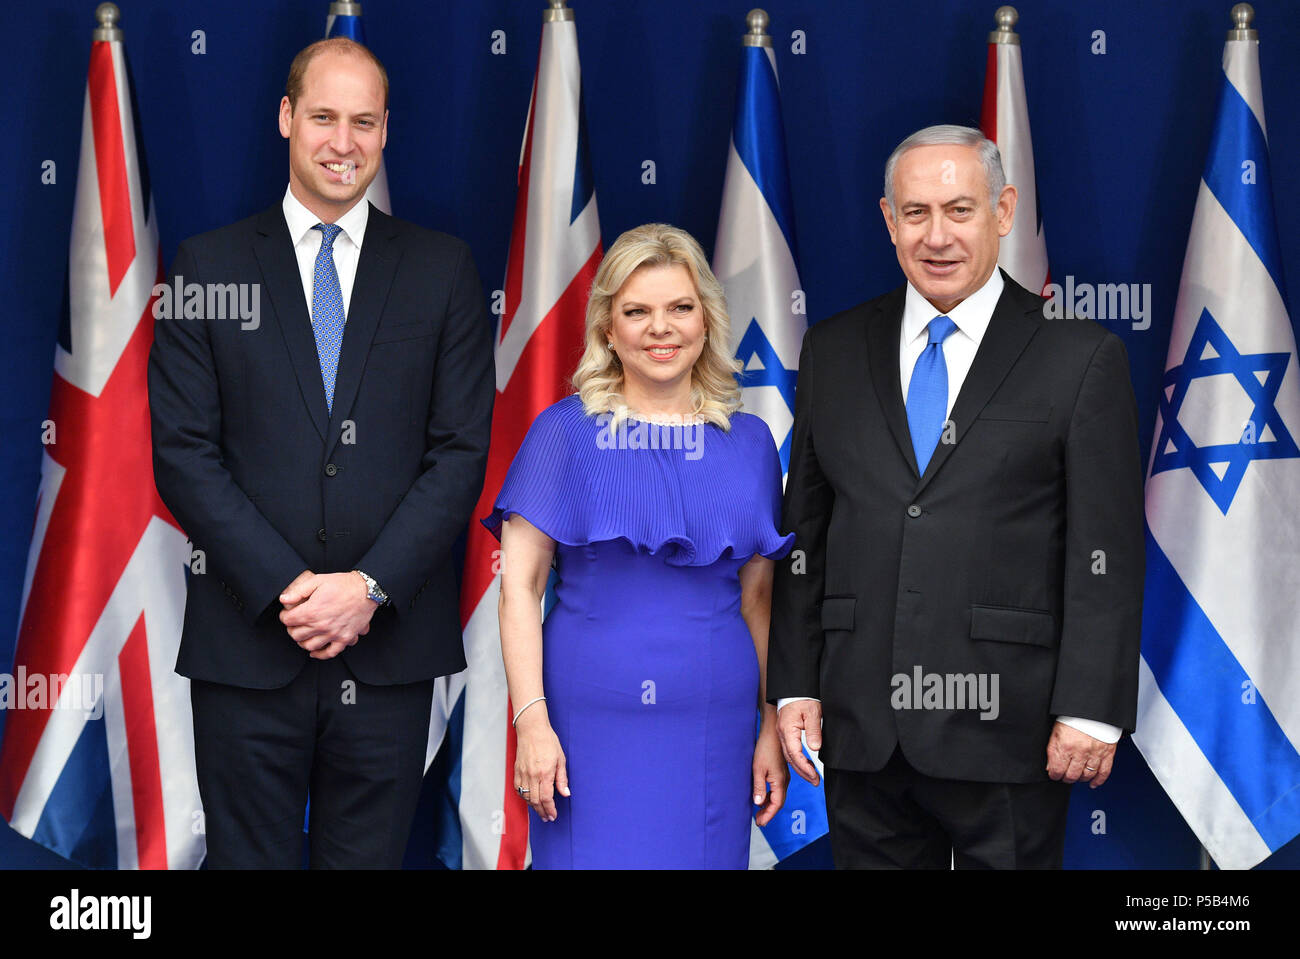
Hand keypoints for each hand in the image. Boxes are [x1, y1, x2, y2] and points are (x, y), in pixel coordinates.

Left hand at [279, 571, 376, 659]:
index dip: (285, 616)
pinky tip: (315, 651)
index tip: (287, 613)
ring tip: (304, 635)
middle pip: (296, 635)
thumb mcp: (318, 581)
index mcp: (312, 611)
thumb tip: (284, 599)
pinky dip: (320, 654)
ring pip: (309, 646)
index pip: (288, 620)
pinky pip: (329, 653)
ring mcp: (333, 634)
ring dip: (302, 641)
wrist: (366, 590)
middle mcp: (321, 625)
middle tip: (295, 623)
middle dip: (292, 628)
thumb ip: (298, 591)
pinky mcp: (344, 638)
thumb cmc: (343, 584)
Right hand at [513, 706, 568, 821]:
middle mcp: (532, 775)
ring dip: (533, 806)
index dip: (550, 810)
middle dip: (542, 812)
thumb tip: (565, 793)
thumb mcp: (560, 759)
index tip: (553, 816)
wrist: (532, 729)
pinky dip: (524, 796)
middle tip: (547, 817)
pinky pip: (518, 789)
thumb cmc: (548, 741)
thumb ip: (562, 778)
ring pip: (526, 797)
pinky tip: (530, 798)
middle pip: (535, 801)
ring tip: (540, 810)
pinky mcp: (517, 770)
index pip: (546, 798)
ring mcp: (523, 773)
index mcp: (545, 773)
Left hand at [752, 716, 788, 825]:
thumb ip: (759, 787)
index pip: (776, 805)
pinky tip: (762, 797)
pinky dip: (770, 796)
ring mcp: (783, 777)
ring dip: (769, 805)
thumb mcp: (758, 769)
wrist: (772, 733)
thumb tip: (758, 803)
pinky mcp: (780, 773)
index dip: (768, 815)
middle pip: (778, 802)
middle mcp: (784, 781)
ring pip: (778, 796)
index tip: (760, 823)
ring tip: (759, 812)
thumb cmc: (765, 749)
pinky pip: (777, 789)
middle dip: (769, 813)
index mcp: (780, 782)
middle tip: (759, 821)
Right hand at [777, 700, 822, 785]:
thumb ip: (814, 730)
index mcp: (787, 729)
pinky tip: (807, 765)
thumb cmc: (803, 698)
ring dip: (800, 768)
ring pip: (789, 756)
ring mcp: (783, 734)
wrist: (793, 689)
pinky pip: (790, 751)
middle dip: (803, 772)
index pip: (795, 754)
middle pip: (791, 758)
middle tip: (815, 782)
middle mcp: (782, 734)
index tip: (814, 776)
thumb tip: (815, 748)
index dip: (804, 767)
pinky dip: (798, 760)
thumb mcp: (812, 712)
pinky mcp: (786, 733)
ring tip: (812, 778)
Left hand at [1045, 721, 1116, 787]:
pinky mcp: (1107, 753)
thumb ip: (1052, 750)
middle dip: (1066, 778)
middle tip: (1065, 776)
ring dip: (1080, 779)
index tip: (1054, 775)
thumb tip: (1050, 767)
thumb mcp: (1056, 732)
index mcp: (1065, 745)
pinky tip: (1093, 783)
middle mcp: (1080, 751)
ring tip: (1076, 776)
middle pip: (1072, 776)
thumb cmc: (1073, 717)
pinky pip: (1104, 772)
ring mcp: (1095, 753)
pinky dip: (1098, 780)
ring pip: (1087, 775)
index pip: (1057, 770)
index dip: (1054, 775)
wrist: (1092, 708)